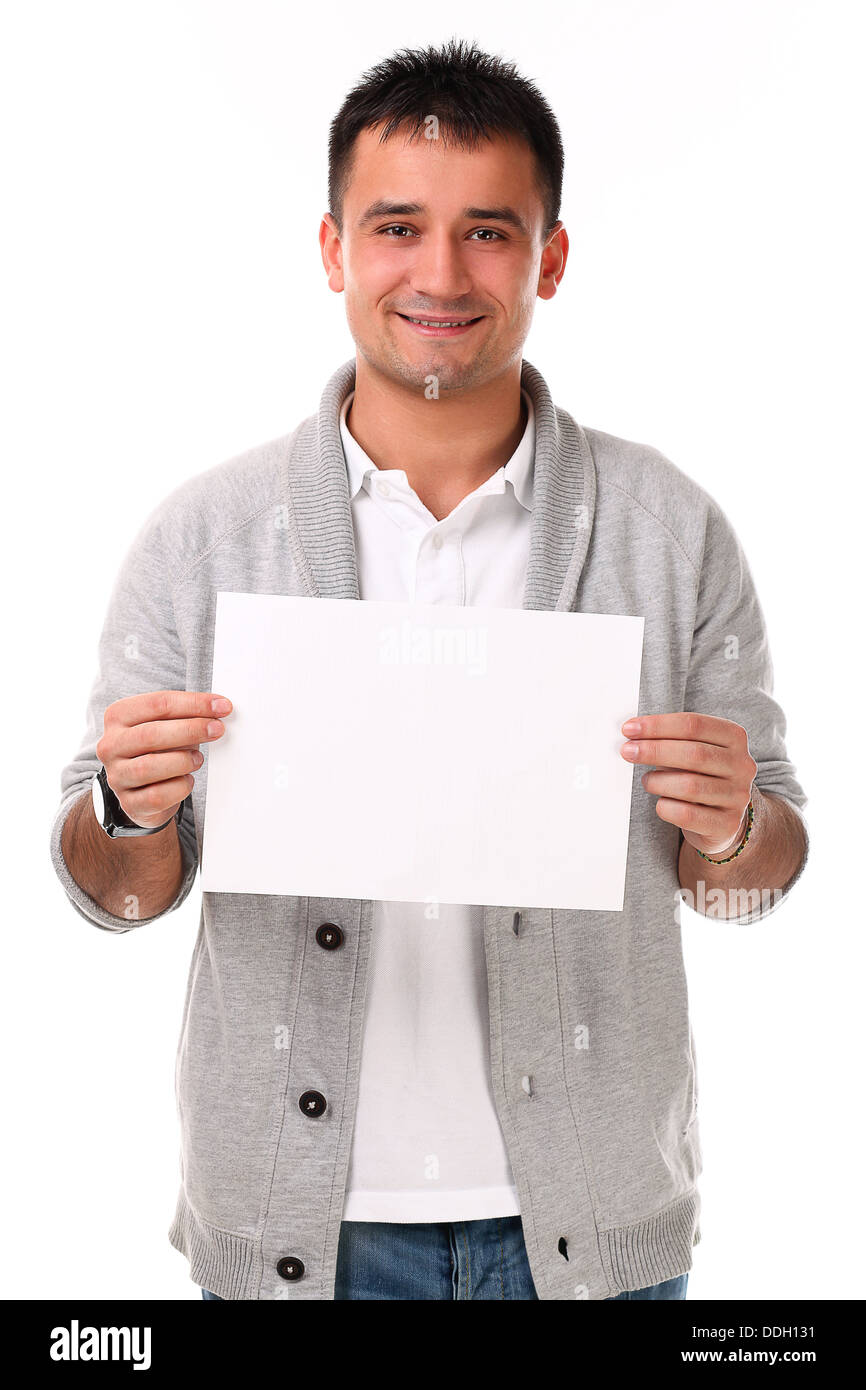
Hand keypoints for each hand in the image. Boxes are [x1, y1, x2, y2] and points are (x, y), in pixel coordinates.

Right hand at [95, 690, 232, 828]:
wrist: (143, 789)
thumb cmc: (158, 749)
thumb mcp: (168, 725)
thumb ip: (187, 714)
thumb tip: (219, 709)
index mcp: (118, 716)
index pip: (157, 704)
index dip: (194, 704)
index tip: (222, 706)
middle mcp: (111, 745)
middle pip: (151, 734)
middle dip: (191, 730)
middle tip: (217, 729)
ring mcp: (117, 776)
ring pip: (150, 766)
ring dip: (182, 761)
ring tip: (197, 759)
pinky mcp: (129, 803)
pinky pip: (157, 796)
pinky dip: (180, 787)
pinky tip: (186, 779)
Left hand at [620, 712, 756, 857]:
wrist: (721, 818)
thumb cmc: (700, 776)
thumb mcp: (693, 750)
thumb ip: (670, 739)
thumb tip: (633, 735)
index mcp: (734, 738)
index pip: (694, 724)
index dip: (658, 725)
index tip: (629, 729)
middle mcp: (742, 765)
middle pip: (693, 753)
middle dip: (653, 750)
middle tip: (627, 751)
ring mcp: (738, 796)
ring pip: (690, 786)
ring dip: (658, 781)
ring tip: (647, 781)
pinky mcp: (727, 824)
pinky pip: (687, 814)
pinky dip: (666, 807)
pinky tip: (660, 803)